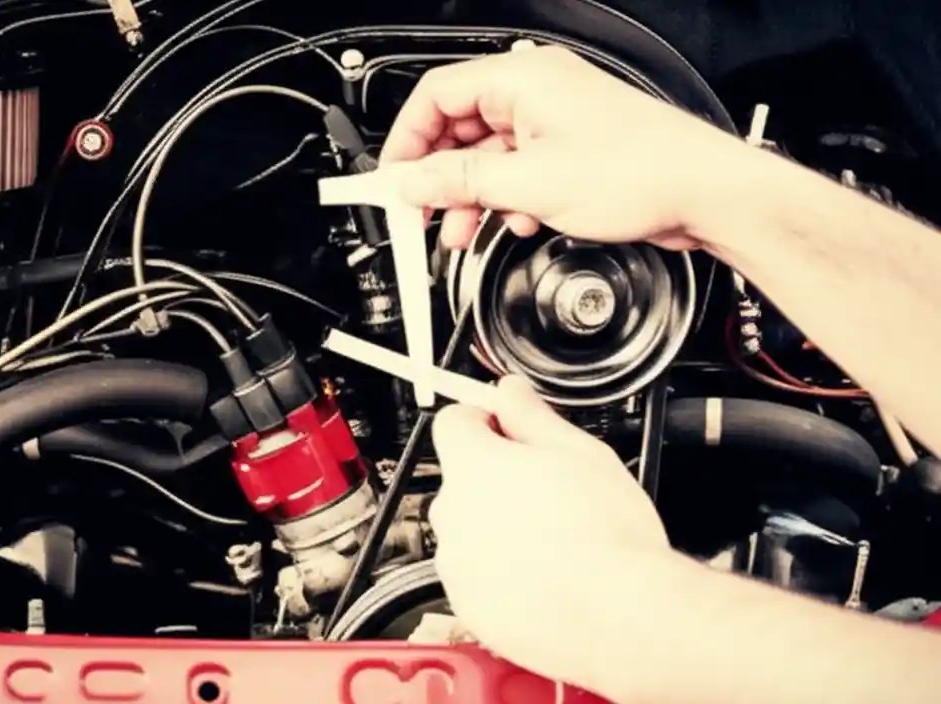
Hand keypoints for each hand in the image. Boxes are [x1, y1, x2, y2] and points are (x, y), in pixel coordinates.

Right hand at [381, 44, 748, 251]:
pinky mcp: (570, 148)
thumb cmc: (641, 170)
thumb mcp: (528, 183)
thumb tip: (413, 182)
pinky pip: (517, 169)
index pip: (435, 97)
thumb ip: (459, 181)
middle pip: (458, 129)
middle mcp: (536, 91)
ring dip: (471, 196)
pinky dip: (506, 198)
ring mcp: (554, 120)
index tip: (393, 181)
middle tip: (422, 213)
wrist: (703, 193)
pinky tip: (513, 222)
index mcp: (522, 79)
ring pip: (487, 155)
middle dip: (439, 177)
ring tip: (464, 232)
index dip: (406, 142)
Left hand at [428, 376, 669, 681]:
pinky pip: (477, 577)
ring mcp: (457, 565)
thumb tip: (511, 392)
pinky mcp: (470, 606)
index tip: (507, 427)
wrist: (621, 616)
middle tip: (547, 488)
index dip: (484, 420)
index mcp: (473, 467)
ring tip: (553, 538)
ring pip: (469, 530)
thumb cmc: (608, 537)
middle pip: (461, 479)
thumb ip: (532, 416)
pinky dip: (501, 573)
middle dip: (495, 478)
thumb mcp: (580, 452)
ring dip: (496, 528)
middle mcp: (452, 515)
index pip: (452, 422)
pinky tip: (545, 575)